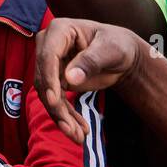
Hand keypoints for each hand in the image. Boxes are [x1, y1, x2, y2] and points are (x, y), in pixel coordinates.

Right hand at [35, 17, 146, 144]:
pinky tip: (79, 130)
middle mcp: (48, 46)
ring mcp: (49, 64)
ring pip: (46, 94)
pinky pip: (55, 101)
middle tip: (70, 129)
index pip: (47, 56)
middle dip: (56, 106)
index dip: (49, 79)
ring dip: (60, 116)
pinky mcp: (55, 79)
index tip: (54, 101)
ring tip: (77, 136)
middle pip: (44, 79)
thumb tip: (69, 78)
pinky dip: (65, 116)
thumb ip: (91, 61)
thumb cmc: (118, 45)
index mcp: (59, 30)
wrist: (122, 56)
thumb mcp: (111, 50)